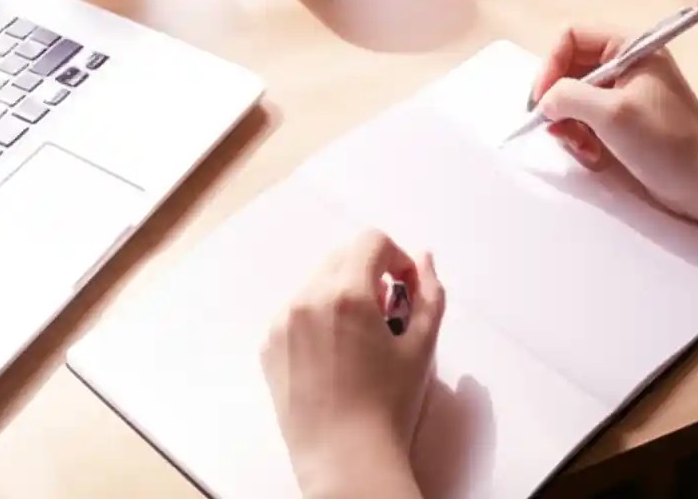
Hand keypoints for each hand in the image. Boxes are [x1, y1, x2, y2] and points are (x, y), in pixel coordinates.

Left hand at [262, 231, 443, 498]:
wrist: (344, 456)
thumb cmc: (389, 404)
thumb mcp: (422, 346)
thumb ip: (429, 294)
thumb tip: (424, 260)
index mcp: (346, 292)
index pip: (371, 241)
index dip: (396, 258)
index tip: (405, 290)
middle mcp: (306, 298)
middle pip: (341, 258)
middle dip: (368, 275)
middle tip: (386, 316)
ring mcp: (281, 321)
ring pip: (315, 284)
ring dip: (340, 296)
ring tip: (358, 340)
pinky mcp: (267, 344)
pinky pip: (294, 313)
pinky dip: (316, 319)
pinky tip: (332, 357)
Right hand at [532, 27, 697, 217]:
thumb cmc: (665, 141)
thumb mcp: (611, 113)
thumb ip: (568, 96)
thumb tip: (545, 103)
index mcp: (629, 48)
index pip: (570, 37)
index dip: (550, 66)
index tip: (542, 101)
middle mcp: (625, 65)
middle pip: (568, 70)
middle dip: (558, 102)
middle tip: (558, 129)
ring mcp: (624, 94)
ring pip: (572, 99)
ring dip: (568, 125)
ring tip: (582, 148)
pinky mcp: (622, 121)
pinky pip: (585, 120)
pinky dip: (581, 138)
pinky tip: (594, 156)